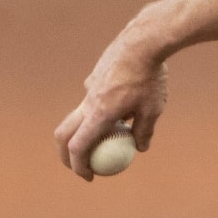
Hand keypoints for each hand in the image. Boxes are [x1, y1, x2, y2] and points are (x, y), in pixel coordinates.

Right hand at [54, 36, 167, 181]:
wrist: (143, 41)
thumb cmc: (150, 78)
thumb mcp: (153, 109)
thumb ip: (144, 131)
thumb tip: (140, 148)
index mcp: (99, 114)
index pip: (78, 147)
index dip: (78, 166)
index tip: (88, 176)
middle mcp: (88, 102)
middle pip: (64, 132)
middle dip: (65, 153)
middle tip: (79, 164)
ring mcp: (90, 87)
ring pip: (80, 114)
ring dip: (87, 128)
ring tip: (113, 132)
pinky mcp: (95, 75)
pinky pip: (93, 97)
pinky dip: (100, 108)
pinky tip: (124, 103)